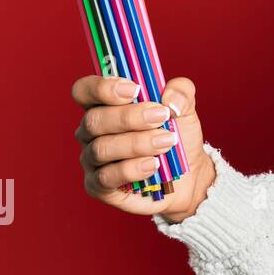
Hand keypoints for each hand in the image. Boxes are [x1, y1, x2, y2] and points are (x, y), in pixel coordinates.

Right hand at [72, 74, 214, 220]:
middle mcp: (91, 132)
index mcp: (104, 105)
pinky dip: (132, 169)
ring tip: (166, 142)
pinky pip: (106, 177)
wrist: (189, 175)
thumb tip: (168, 98)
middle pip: (93, 120)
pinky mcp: (98, 186)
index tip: (134, 90)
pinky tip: (154, 165)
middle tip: (161, 117)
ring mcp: (91, 160)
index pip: (84, 90)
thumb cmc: (176, 135)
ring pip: (101, 148)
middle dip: (129, 117)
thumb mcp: (184, 108)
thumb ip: (180, 90)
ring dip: (137, 143)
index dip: (102, 87)